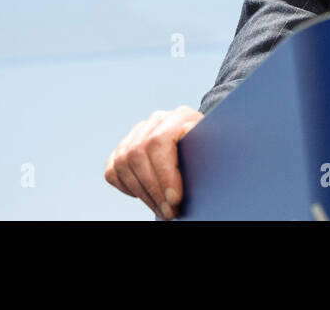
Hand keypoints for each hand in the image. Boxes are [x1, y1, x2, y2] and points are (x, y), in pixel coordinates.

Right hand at [104, 105, 202, 219]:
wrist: (203, 145)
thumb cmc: (212, 150)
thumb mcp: (217, 146)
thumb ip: (208, 148)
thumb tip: (205, 153)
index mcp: (179, 116)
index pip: (159, 142)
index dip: (164, 173)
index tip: (175, 200)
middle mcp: (155, 121)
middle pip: (138, 154)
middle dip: (153, 189)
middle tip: (168, 212)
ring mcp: (137, 133)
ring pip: (123, 163)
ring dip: (142, 193)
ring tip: (160, 210)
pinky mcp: (123, 148)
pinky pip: (113, 170)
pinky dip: (126, 187)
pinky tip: (145, 196)